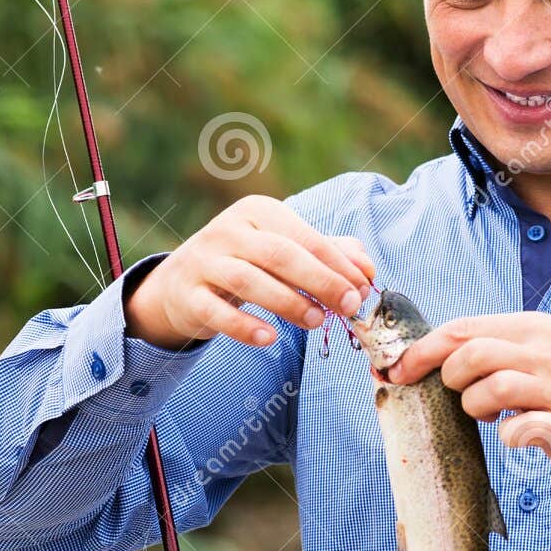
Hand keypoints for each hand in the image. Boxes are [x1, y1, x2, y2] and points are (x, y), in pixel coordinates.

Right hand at [124, 195, 376, 349]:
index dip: (338, 264)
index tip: (362, 289)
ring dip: (288, 302)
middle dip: (320, 281)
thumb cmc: (249, 264)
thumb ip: (328, 255)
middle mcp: (228, 230)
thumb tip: (368, 268)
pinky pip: (215, 310)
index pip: (305, 237)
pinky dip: (243, 326)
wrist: (182, 283)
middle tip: (348, 306)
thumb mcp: (286, 251)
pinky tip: (268, 337)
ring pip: (248, 280)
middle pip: (280, 254)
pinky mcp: (188, 294)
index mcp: (259, 212)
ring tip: (316, 321)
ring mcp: (204, 261)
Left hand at [387, 312, 550, 492]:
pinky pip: (517, 430)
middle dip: (448, 379)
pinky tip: (518, 434)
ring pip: (490, 388)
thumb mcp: (536, 356)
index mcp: (535, 327)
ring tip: (488, 415)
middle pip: (471, 353)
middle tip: (459, 397)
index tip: (396, 371)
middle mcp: (549, 351)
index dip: (421, 350)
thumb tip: (421, 360)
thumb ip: (490, 351)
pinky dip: (507, 436)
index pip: (463, 328)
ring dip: (475, 408)